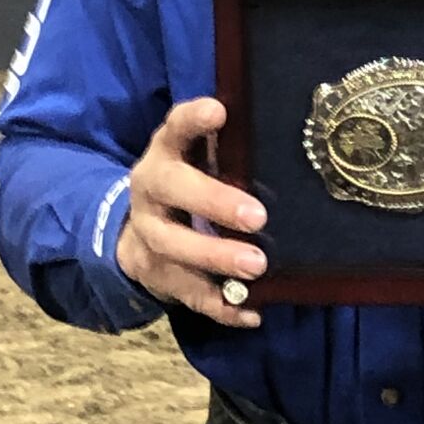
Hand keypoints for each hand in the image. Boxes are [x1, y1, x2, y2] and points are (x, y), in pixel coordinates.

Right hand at [116, 98, 265, 327]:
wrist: (136, 228)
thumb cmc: (189, 183)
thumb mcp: (198, 158)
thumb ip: (228, 147)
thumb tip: (287, 128)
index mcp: (165, 153)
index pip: (175, 128)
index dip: (194, 119)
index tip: (219, 111)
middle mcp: (150, 190)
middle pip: (172, 190)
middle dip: (213, 203)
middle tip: (258, 217)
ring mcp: (148, 234)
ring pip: (173, 247)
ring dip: (216, 258)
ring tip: (257, 266)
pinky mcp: (155, 274)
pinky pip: (185, 293)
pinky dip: (220, 306)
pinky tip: (251, 312)